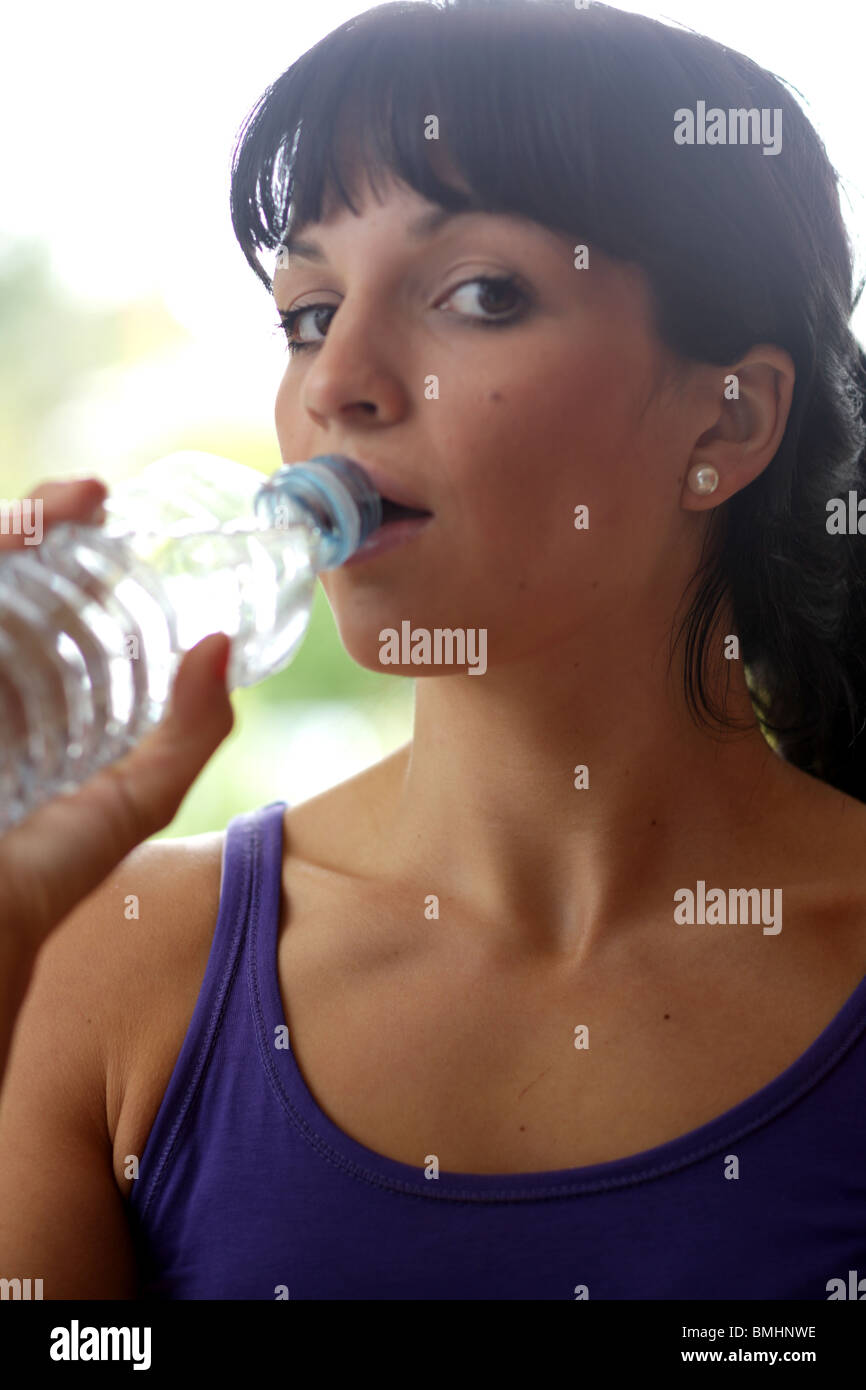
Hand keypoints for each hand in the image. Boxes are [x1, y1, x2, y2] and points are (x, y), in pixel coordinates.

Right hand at [0, 477, 233, 1077]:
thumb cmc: (42, 879)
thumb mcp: (132, 798)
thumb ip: (187, 733)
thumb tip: (222, 647)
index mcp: (15, 685)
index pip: (29, 584)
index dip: (56, 530)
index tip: (105, 501)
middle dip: (35, 517)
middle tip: (91, 497)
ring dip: (9, 530)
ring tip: (69, 508)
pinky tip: (16, 542)